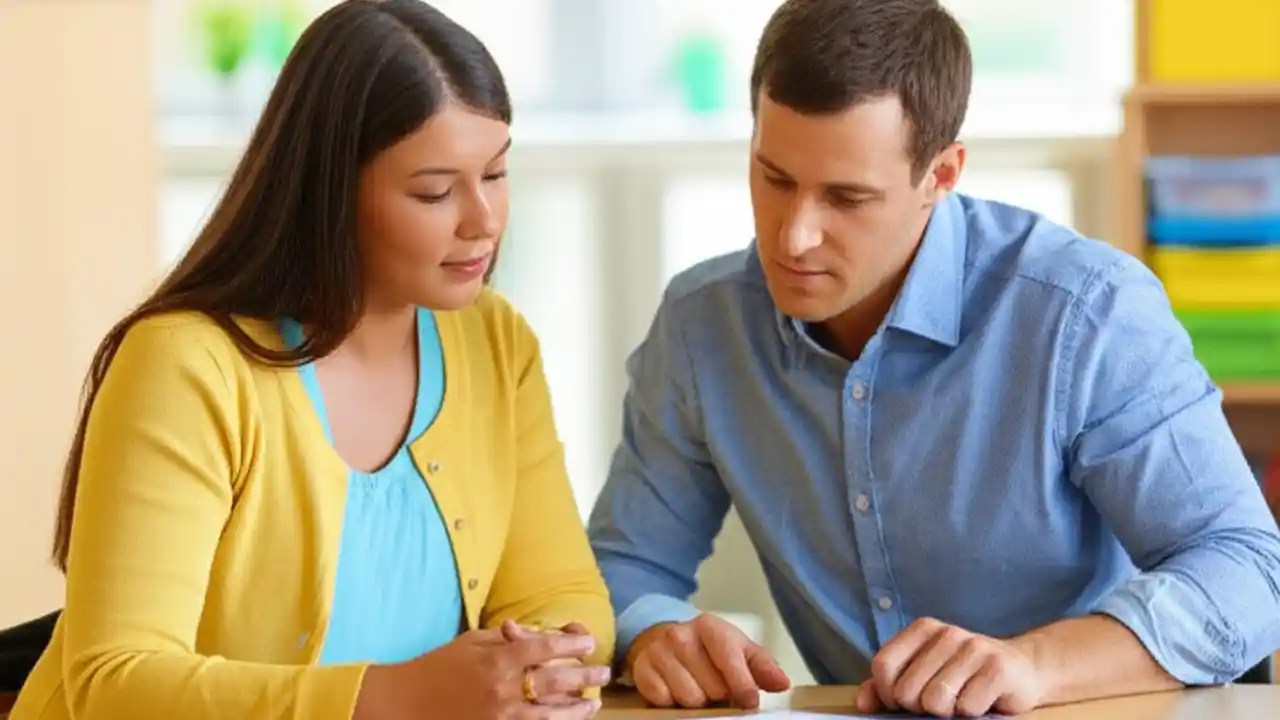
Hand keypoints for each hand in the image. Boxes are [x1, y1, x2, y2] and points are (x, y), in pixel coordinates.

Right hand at [354, 624, 609, 719]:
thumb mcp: (471, 642)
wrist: (406, 704)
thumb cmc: (438, 667)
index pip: (545, 649)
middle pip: (555, 682)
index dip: (571, 646)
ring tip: (593, 703)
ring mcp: (501, 716)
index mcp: (498, 660)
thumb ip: (506, 639)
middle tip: (603, 673)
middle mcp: (504, 689)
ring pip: (551, 714)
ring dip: (576, 708)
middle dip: (584, 677)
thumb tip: (535, 632)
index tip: (588, 644)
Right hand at [628, 613, 790, 709]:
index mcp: (710, 626)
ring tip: (698, 688)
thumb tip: (781, 682)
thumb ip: (762, 666)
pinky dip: (673, 701)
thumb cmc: (708, 648)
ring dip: (697, 701)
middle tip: (716, 687)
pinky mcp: (642, 669)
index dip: (743, 687)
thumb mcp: (738, 650)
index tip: (749, 701)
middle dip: (718, 694)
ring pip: (689, 698)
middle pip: (712, 687)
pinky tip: (676, 689)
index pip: (731, 662)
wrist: (665, 640)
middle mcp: (681, 635)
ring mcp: (659, 652)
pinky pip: (664, 700)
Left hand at [857, 617, 1042, 717]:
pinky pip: (966, 708)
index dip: (888, 694)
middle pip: (907, 690)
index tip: (904, 702)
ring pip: (935, 701)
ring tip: (959, 703)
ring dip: (946, 714)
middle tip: (941, 703)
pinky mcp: (998, 668)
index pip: (883, 666)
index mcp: (923, 629)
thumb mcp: (923, 674)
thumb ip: (888, 686)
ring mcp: (974, 647)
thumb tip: (863, 703)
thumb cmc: (963, 676)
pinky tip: (981, 702)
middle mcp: (946, 633)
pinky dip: (970, 714)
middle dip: (919, 708)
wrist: (1022, 670)